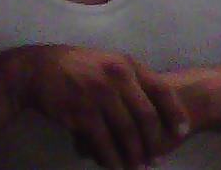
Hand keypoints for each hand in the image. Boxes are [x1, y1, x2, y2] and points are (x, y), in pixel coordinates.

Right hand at [22, 45, 189, 168]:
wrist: (37, 69)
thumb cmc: (76, 66)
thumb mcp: (107, 62)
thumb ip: (129, 79)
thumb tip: (154, 106)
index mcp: (126, 63)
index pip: (160, 89)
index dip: (174, 113)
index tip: (183, 132)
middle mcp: (116, 77)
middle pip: (145, 117)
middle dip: (153, 142)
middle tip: (155, 160)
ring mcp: (98, 94)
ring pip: (125, 133)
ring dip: (134, 156)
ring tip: (138, 167)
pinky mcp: (81, 113)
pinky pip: (103, 142)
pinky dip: (111, 159)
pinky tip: (116, 167)